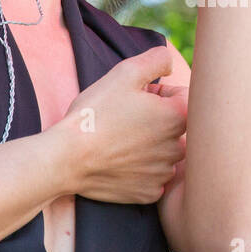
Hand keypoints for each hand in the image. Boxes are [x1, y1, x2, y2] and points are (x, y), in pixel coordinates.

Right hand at [57, 46, 186, 204]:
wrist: (67, 157)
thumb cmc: (96, 113)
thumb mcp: (126, 72)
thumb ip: (157, 59)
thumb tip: (170, 64)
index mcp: (178, 116)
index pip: (183, 96)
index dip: (158, 93)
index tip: (136, 98)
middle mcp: (178, 148)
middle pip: (175, 126)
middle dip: (156, 119)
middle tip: (125, 119)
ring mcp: (163, 173)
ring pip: (165, 152)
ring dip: (150, 145)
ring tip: (121, 140)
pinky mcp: (149, 192)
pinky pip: (153, 176)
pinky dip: (141, 169)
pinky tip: (120, 161)